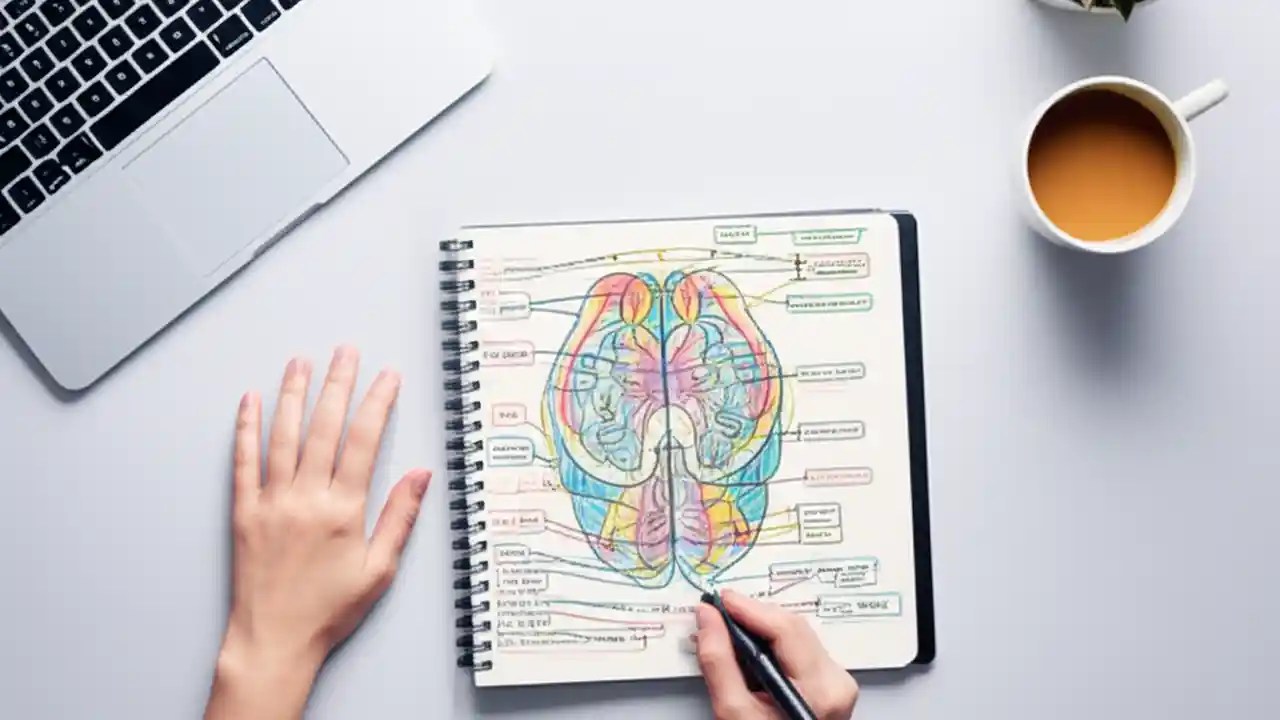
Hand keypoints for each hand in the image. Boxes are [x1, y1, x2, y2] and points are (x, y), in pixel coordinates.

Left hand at [205, 347, 431, 719]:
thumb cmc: (328, 611)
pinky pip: (243, 461)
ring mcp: (272, 502)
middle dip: (338, 384)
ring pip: (284, 435)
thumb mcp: (380, 569)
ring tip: (301, 362)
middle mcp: (306, 498)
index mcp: (344, 510)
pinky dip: (246, 429)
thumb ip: (400, 517)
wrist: (274, 640)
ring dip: (293, 394)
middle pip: (324, 427)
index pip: (364, 442)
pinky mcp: (243, 512)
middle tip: (345, 352)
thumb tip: (422, 475)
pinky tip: (251, 402)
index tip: (388, 378)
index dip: (378, 404)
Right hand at [694, 590, 858, 719]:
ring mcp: (838, 683)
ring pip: (796, 634)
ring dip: (761, 629)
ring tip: (729, 633)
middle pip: (793, 627)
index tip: (720, 601)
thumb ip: (719, 662)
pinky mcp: (831, 684)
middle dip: (753, 616)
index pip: (785, 629)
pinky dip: (772, 644)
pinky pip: (800, 648)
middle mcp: (837, 682)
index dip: (749, 609)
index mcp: (821, 690)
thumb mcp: (735, 714)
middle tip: (718, 614)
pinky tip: (750, 650)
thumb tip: (708, 620)